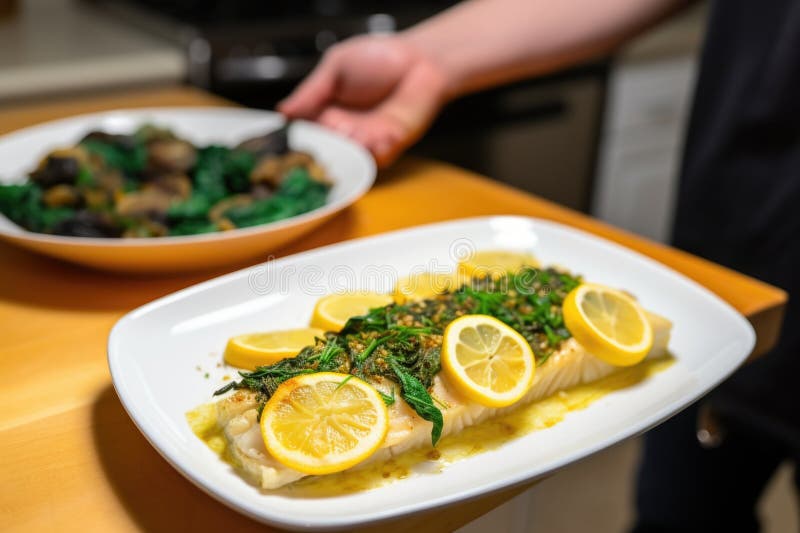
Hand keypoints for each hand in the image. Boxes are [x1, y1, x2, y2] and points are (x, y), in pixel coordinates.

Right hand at [278, 35, 449, 166]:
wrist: (419, 59)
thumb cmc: (378, 58)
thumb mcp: (336, 66)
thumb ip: (311, 91)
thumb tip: (282, 112)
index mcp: (324, 114)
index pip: (304, 134)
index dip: (294, 141)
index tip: (284, 143)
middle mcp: (343, 132)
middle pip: (326, 152)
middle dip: (323, 152)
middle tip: (320, 146)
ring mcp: (366, 142)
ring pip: (352, 159)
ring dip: (352, 152)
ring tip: (354, 137)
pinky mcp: (390, 146)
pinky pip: (379, 158)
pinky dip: (378, 152)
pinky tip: (379, 138)